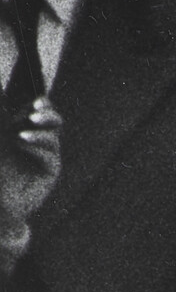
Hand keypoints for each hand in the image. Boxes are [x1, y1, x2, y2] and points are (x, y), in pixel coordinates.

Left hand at [1, 97, 60, 252]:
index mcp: (28, 127)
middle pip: (55, 121)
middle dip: (48, 115)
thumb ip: (4, 116)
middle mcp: (40, 141)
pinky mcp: (51, 172)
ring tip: (20, 136)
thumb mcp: (0, 136)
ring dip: (38, 133)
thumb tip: (3, 94)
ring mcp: (47, 157)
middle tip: (35, 115)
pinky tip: (21, 144)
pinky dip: (36, 147)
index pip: (42, 111)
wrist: (1, 197)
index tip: (37, 102)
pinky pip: (50, 155)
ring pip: (53, 137)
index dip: (44, 105)